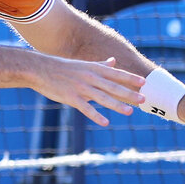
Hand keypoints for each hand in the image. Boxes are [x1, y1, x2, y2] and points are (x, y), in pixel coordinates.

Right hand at [30, 57, 146, 126]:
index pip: (115, 73)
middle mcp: (89, 77)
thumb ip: (100, 65)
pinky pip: (86, 108)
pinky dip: (96, 115)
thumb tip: (114, 61)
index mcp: (93, 68)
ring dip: (117, 105)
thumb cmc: (63, 67)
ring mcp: (80, 88)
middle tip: (143, 99)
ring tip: (130, 112)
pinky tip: (105, 122)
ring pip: (102, 97)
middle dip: (129, 93)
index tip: (144, 83)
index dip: (130, 78)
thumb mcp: (84, 64)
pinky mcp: (71, 97)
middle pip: (112, 86)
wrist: (40, 69)